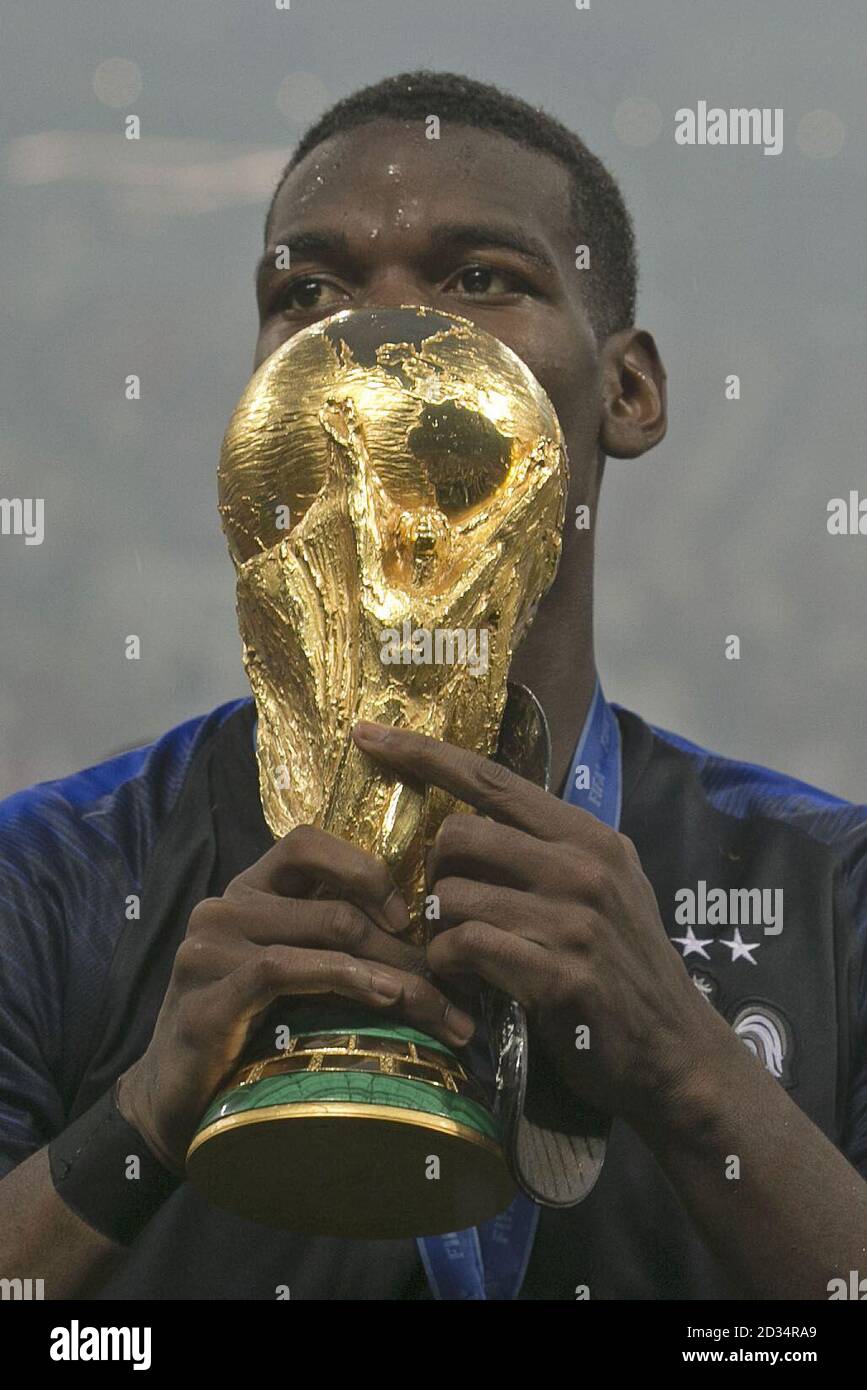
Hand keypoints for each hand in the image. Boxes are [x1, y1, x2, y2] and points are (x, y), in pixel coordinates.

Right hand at [118, 826, 474, 1169]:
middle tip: (456, 991)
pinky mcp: (206, 996)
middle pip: (338, 904)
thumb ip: (334, 942)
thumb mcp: (295, 973)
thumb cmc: (248, 1035)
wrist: (173, 1104)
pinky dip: (345, 979)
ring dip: (396, 972)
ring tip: (439, 1010)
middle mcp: (225, 906)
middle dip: (408, 948)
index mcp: (248, 890)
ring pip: (328, 932)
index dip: (366, 868)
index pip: (308, 842)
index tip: (410, 916)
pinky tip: (384, 999)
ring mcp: (210, 949)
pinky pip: (288, 970)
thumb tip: (433, 948)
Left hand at [352, 720, 727, 1129]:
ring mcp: (574, 919)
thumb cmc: (624, 968)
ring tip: (455, 954)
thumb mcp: (602, 889)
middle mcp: (584, 866)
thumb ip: (546, 852)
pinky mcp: (560, 973)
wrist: (676, 1050)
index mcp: (588, 836)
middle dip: (433, 872)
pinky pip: (467, 946)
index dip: (424, 752)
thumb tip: (468, 821)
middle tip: (443, 909)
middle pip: (460, 834)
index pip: (492, 777)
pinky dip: (448, 964)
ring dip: (437, 930)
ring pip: (455, 895)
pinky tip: (463, 982)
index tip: (368, 732)